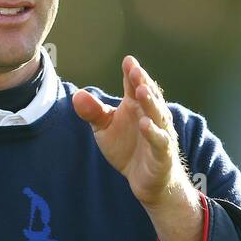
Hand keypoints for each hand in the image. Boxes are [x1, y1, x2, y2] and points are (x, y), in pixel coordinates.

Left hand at [72, 56, 191, 208]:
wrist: (146, 179)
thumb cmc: (127, 147)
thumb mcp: (105, 129)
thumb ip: (93, 112)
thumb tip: (77, 95)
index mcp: (136, 106)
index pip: (134, 85)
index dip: (132, 73)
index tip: (128, 60)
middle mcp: (150, 115)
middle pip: (148, 95)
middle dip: (142, 82)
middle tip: (134, 70)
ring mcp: (160, 132)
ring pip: (157, 114)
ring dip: (150, 102)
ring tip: (140, 91)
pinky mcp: (163, 152)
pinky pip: (159, 140)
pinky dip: (153, 132)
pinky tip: (145, 124)